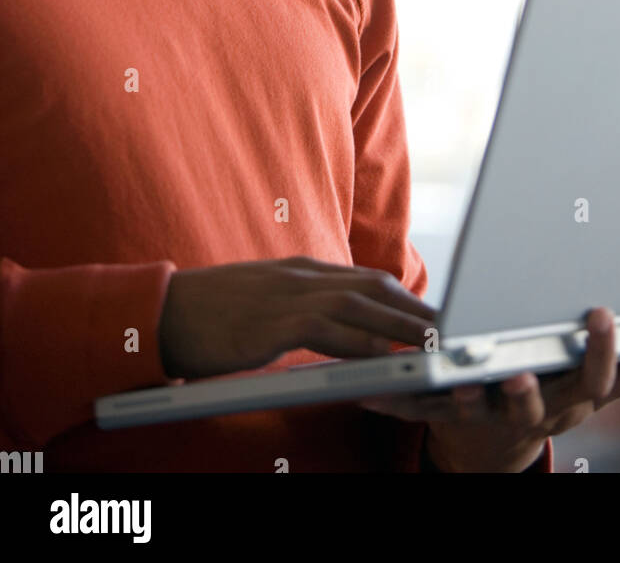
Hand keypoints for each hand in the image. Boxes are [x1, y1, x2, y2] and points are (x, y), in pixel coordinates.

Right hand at [157, 256, 437, 379]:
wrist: (156, 310)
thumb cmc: (206, 316)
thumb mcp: (261, 307)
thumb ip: (297, 309)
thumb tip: (332, 326)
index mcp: (301, 272)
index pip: (366, 280)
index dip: (405, 298)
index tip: (437, 315)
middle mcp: (301, 275)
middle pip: (375, 287)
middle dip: (418, 308)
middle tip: (457, 329)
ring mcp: (287, 293)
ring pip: (361, 303)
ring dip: (402, 323)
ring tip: (436, 343)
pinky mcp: (271, 318)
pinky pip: (327, 327)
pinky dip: (360, 339)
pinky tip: (384, 354)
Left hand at [358, 307, 619, 472]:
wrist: (491, 448)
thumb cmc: (549, 398)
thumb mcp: (593, 388)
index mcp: (567, 400)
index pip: (591, 382)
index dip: (600, 354)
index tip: (602, 315)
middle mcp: (528, 412)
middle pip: (533, 405)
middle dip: (527, 390)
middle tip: (522, 371)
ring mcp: (485, 418)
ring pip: (475, 410)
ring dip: (461, 397)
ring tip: (450, 379)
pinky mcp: (442, 418)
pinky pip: (415, 412)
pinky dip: (392, 403)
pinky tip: (370, 392)